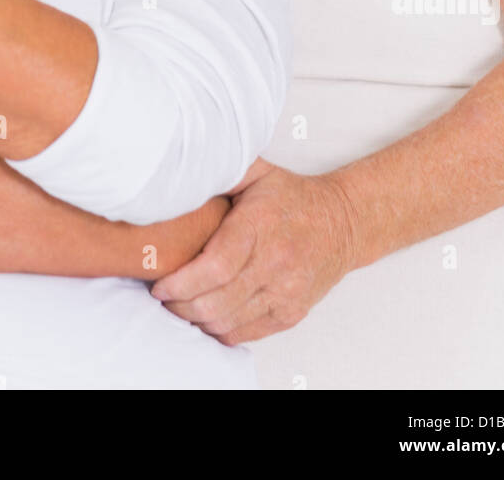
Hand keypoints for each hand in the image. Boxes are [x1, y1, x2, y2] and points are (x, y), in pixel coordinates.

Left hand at [150, 165, 357, 344]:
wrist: (343, 223)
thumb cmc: (293, 197)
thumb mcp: (258, 172)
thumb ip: (222, 170)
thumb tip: (180, 172)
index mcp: (260, 225)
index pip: (216, 266)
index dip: (182, 282)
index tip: (160, 284)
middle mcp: (275, 262)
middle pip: (216, 301)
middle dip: (180, 305)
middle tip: (163, 297)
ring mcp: (286, 292)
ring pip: (228, 322)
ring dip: (197, 319)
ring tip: (180, 305)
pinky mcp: (291, 312)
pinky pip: (246, 333)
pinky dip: (220, 329)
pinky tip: (207, 314)